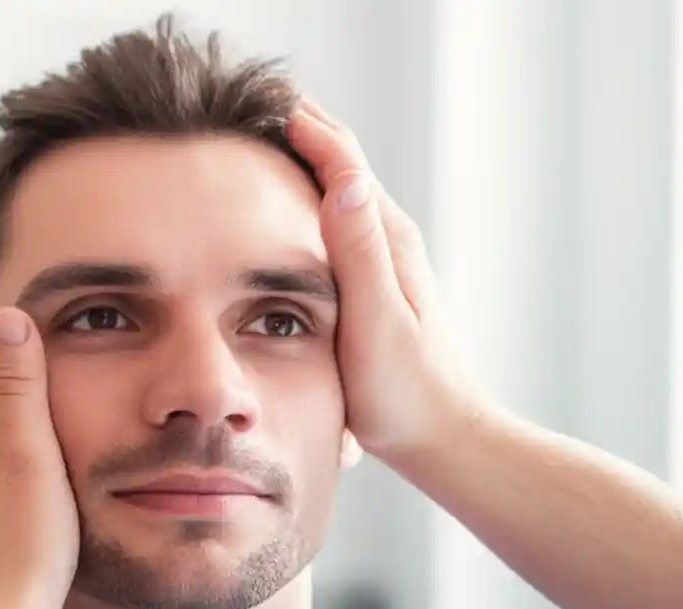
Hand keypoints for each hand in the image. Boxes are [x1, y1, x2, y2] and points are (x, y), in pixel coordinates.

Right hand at [286, 100, 487, 469]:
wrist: (443, 434)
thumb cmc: (405, 392)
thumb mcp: (376, 324)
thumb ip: (360, 254)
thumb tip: (347, 178)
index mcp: (387, 239)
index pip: (343, 156)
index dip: (299, 121)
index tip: (249, 100)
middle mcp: (388, 237)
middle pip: (341, 159)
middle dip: (297, 123)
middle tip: (240, 104)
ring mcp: (382, 256)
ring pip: (337, 184)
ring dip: (300, 151)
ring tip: (250, 135)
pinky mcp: (374, 278)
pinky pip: (334, 216)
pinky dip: (304, 190)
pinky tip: (276, 202)